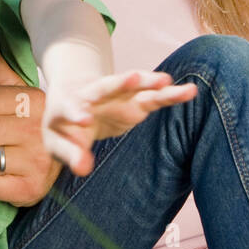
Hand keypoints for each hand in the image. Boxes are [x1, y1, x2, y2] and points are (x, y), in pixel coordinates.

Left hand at [43, 70, 196, 176]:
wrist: (72, 103)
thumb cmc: (63, 129)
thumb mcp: (59, 144)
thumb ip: (71, 154)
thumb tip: (84, 169)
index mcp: (66, 105)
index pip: (70, 107)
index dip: (77, 112)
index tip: (85, 119)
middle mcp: (92, 94)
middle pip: (105, 86)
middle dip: (120, 83)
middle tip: (133, 78)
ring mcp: (115, 94)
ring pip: (133, 86)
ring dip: (149, 82)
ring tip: (167, 81)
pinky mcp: (134, 100)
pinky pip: (153, 96)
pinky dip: (169, 94)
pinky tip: (189, 91)